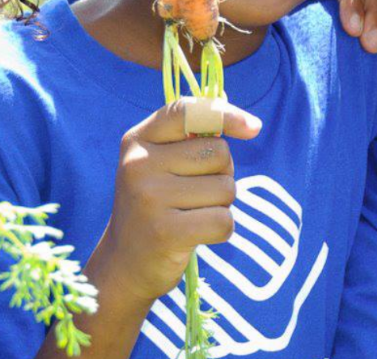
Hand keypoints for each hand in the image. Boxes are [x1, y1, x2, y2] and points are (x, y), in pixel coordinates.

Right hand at [90, 98, 263, 302]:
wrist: (124, 265)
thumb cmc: (155, 207)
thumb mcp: (159, 165)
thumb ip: (193, 140)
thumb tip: (249, 125)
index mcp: (137, 141)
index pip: (187, 111)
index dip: (225, 114)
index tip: (253, 128)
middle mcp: (139, 164)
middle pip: (218, 153)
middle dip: (221, 174)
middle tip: (195, 195)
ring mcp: (150, 198)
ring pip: (225, 188)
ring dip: (221, 205)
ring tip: (191, 215)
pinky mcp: (165, 232)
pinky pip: (223, 221)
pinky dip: (220, 230)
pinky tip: (196, 235)